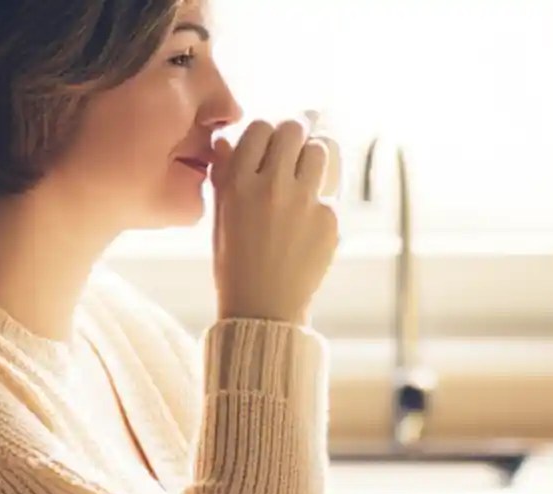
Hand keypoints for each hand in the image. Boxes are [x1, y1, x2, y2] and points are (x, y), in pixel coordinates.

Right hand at [211, 117, 339, 324]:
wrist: (264, 307)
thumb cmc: (236, 263)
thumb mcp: (221, 217)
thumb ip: (224, 175)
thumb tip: (225, 141)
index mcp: (239, 183)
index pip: (260, 128)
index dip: (266, 131)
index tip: (271, 139)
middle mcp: (272, 185)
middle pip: (293, 130)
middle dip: (295, 130)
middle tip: (297, 137)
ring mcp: (305, 201)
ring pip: (320, 149)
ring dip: (314, 152)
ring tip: (308, 165)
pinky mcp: (330, 217)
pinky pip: (331, 187)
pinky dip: (323, 192)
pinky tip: (311, 210)